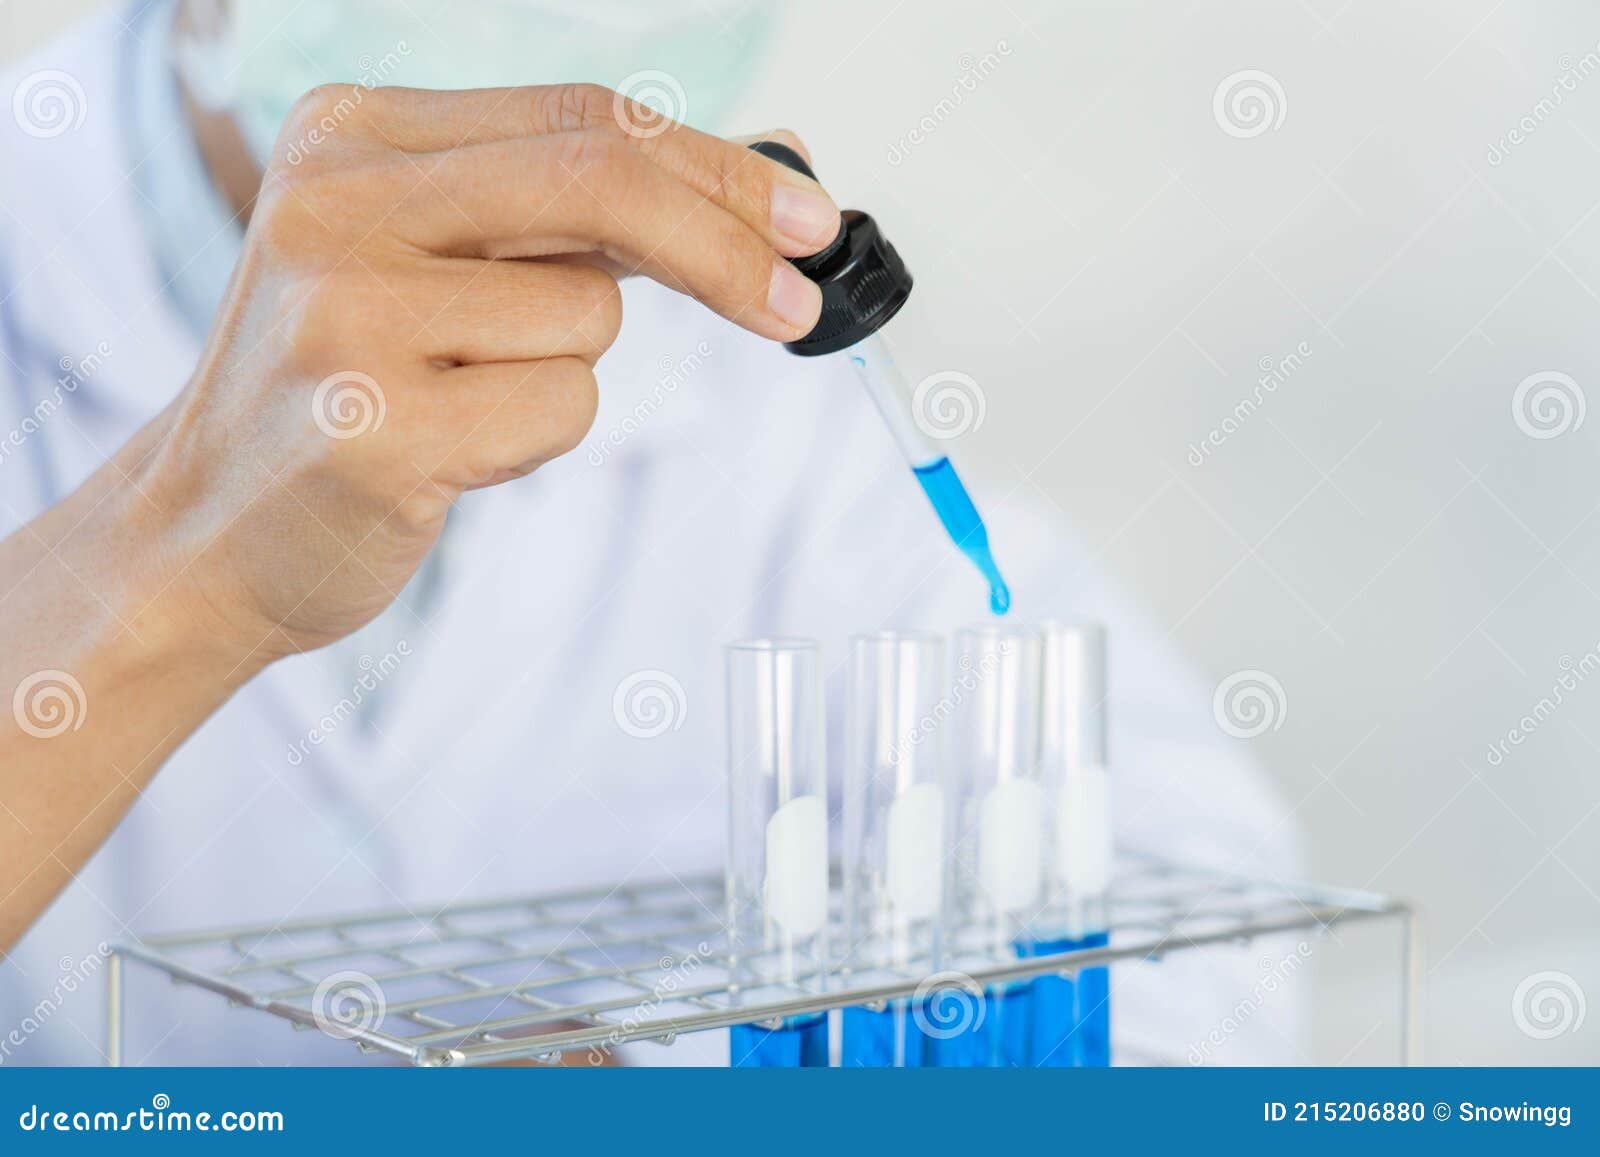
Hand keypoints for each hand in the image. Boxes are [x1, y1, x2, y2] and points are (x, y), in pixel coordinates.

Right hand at [138, 84, 839, 659]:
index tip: (807, 215)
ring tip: (459, 397)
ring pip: (589, 318)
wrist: (208, 531)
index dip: (717, 168)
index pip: (583, 117)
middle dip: (725, 246)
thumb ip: (582, 211)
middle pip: (602, 182)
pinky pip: (560, 409)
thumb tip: (771, 179)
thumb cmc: (349, 390)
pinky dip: (535, 438)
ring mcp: (347, 315)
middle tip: (794, 304)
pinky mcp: (375, 427)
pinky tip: (447, 451)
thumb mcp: (437, 258)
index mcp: (350, 134)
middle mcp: (335, 203)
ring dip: (563, 370)